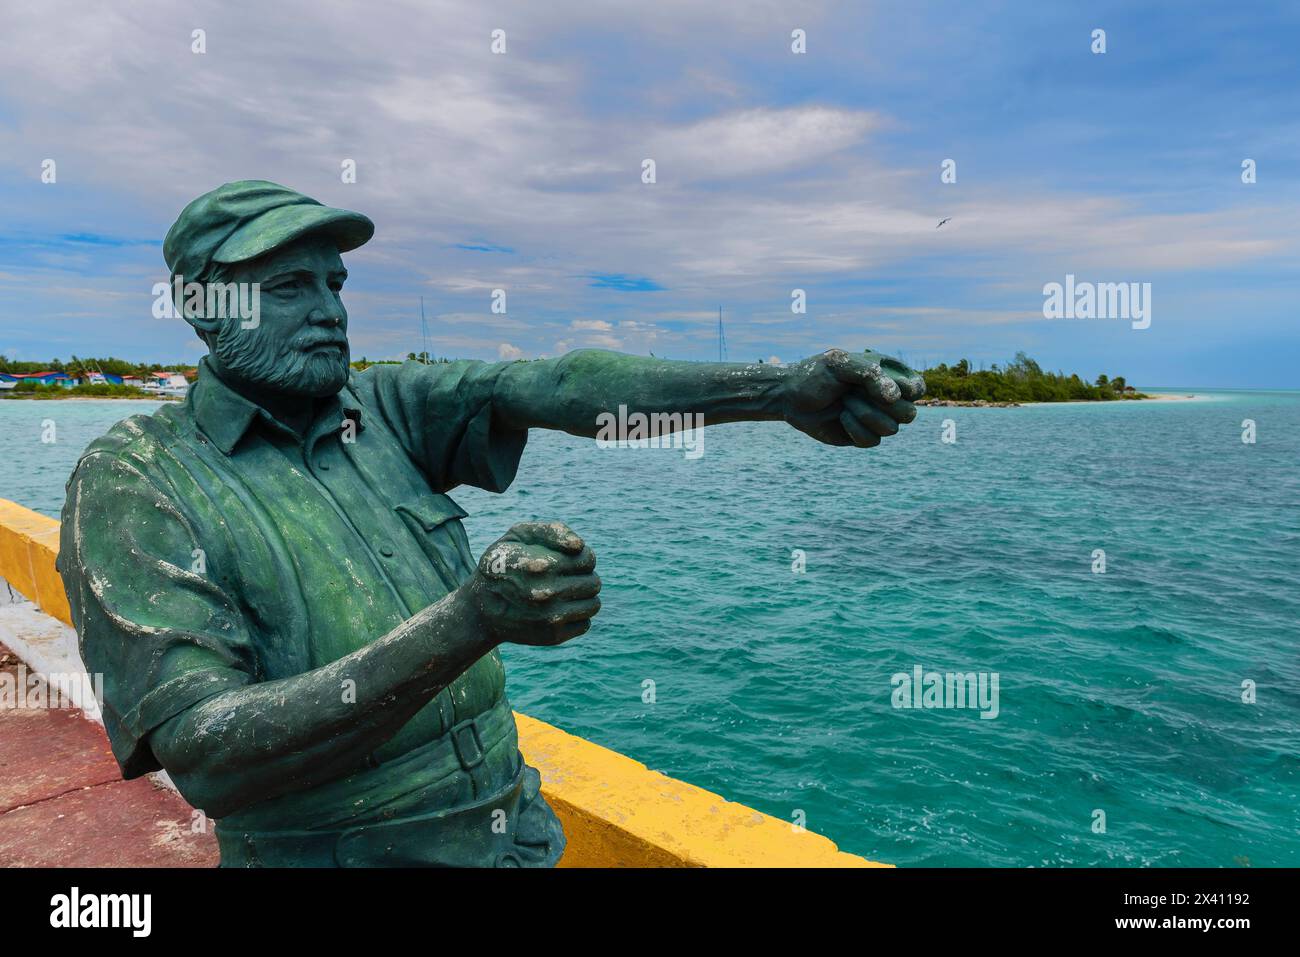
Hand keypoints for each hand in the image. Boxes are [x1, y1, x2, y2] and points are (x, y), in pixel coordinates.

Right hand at [465, 522, 600, 646]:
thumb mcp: (518, 535)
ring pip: (594, 604)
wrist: (481, 609)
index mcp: (541, 565)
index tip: (569, 558)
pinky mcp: (553, 636)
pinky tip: (558, 610)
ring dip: (583, 597)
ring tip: (566, 593)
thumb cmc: (504, 564)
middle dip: (584, 577)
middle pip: (594, 582)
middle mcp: (546, 593)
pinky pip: (586, 623)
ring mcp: (550, 618)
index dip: (582, 557)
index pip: (587, 559)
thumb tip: (579, 546)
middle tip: (567, 577)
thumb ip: (552, 531)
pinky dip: (576, 616)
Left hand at [779, 348, 925, 446]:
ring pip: (891, 429)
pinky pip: (872, 441)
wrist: (790, 397)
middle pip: (909, 413)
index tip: (889, 388)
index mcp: (886, 375)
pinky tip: (841, 418)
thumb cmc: (816, 375)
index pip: (917, 388)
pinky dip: (856, 429)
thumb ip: (871, 374)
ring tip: (845, 402)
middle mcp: (885, 398)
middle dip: (882, 405)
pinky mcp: (861, 436)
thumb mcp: (840, 364)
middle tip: (855, 393)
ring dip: (866, 415)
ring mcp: (874, 419)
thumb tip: (895, 397)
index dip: (910, 391)